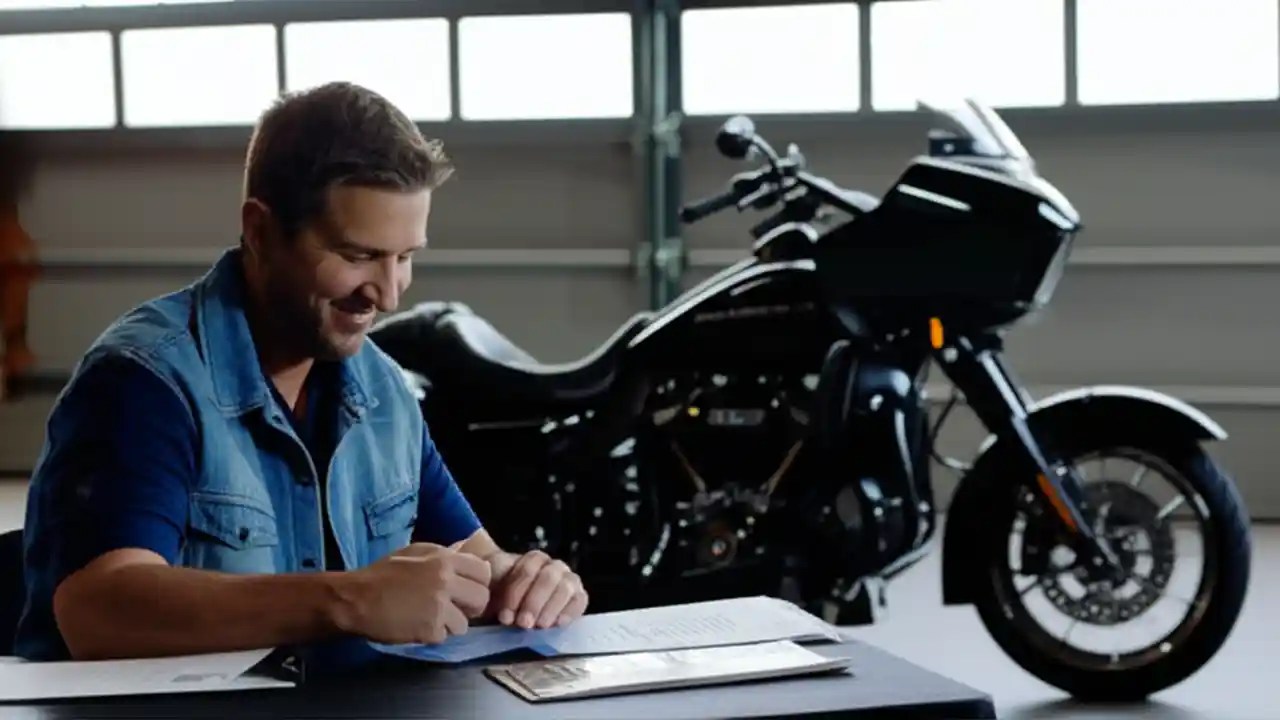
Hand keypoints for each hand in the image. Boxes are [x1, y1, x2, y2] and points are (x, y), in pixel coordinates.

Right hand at [336, 543, 491, 644]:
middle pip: (481, 599)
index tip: (466, 590)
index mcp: (444, 560)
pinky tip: (417, 627)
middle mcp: (446, 582)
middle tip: (454, 609)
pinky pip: (444, 636)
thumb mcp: (415, 553)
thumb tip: (464, 555)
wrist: (356, 598)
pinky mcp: (429, 629)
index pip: (484, 572)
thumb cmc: (382, 574)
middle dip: (470, 607)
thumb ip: (442, 556)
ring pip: (464, 624)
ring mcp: (439, 607)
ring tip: (431, 619)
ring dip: (450, 625)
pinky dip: (432, 635)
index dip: (478, 583)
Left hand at [487, 550, 587, 629]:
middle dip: (534, 602)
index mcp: (534, 559)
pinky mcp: (579, 597)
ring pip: (565, 588)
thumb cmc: (503, 594)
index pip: (527, 571)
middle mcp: (554, 566)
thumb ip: (491, 583)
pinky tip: (558, 624)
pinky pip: (580, 601)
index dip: (516, 594)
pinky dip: (570, 611)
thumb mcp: (492, 586)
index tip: (505, 616)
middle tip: (523, 623)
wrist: (516, 602)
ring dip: (551, 608)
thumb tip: (488, 587)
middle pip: (548, 578)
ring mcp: (569, 580)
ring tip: (539, 626)